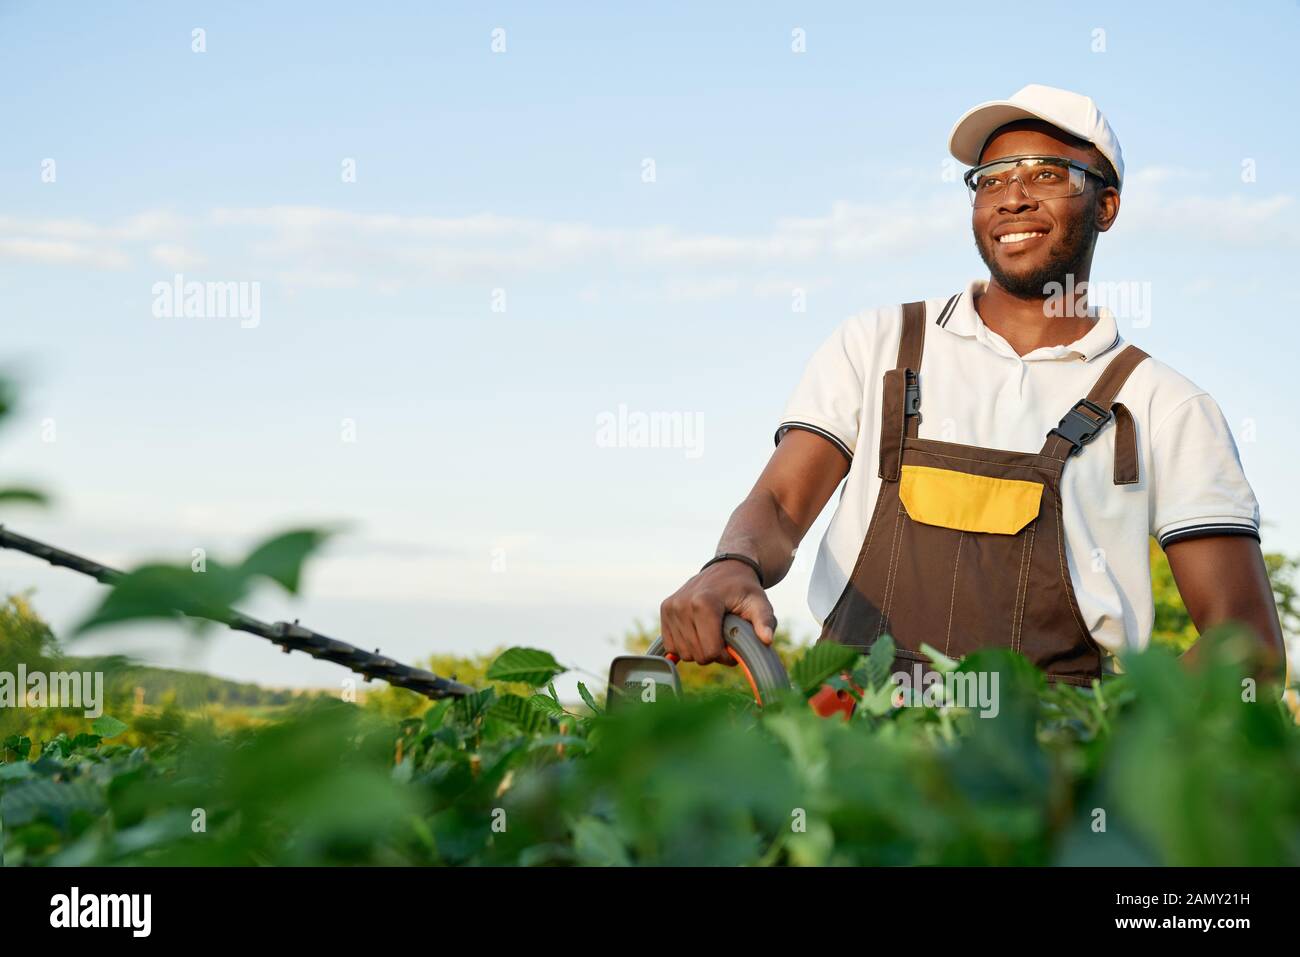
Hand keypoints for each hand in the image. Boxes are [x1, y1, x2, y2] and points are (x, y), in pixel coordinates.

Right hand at [659, 559, 777, 664]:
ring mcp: (671, 606)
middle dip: (713, 653)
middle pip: (697, 655)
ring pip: (683, 653)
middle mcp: (682, 604)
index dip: (726, 655)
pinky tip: (698, 631)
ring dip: (699, 649)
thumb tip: (767, 640)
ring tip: (712, 633)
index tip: (734, 644)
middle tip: (724, 638)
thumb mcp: (759, 603)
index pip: (710, 651)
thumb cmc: (744, 589)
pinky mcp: (664, 609)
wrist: (727, 568)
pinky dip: (686, 645)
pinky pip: (671, 645)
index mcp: (704, 602)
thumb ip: (765, 621)